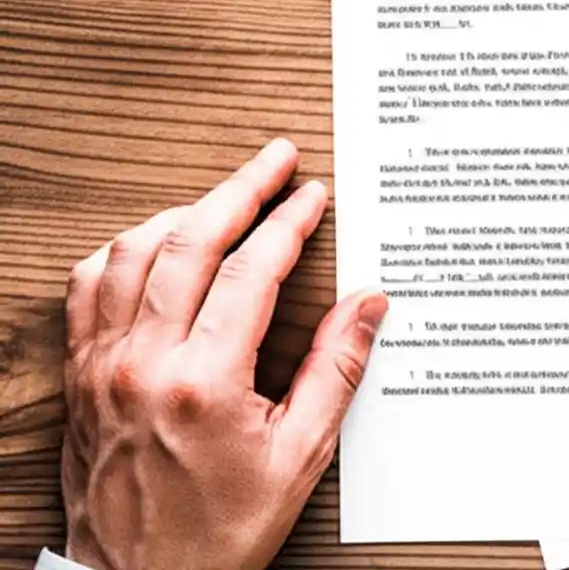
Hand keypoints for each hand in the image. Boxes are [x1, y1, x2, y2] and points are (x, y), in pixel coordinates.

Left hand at [61, 139, 387, 569]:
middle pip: (189, 242)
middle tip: (276, 157)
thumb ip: (336, 372)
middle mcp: (142, 362)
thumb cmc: (219, 530)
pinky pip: (86, 286)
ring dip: (181, 212)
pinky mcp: (81, 376)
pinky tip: (153, 245)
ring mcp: (102, 365)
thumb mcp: (300, 458)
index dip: (289, 222)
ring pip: (130, 252)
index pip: (251, 271)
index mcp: (204, 382)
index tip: (313, 194)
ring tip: (224, 197)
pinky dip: (121, 251)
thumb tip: (369, 306)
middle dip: (240, 189)